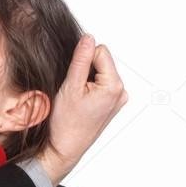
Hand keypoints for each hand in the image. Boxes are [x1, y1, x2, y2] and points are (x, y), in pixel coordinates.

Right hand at [35, 35, 127, 185]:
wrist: (64, 148)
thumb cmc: (66, 124)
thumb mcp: (70, 86)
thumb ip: (81, 59)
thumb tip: (88, 39)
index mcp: (114, 86)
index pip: (100, 51)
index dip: (83, 60)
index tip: (73, 78)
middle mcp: (120, 92)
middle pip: (102, 61)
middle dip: (86, 70)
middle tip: (74, 90)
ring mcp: (117, 100)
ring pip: (100, 73)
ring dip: (86, 79)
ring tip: (77, 98)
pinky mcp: (111, 104)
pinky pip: (100, 85)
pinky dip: (89, 88)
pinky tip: (81, 102)